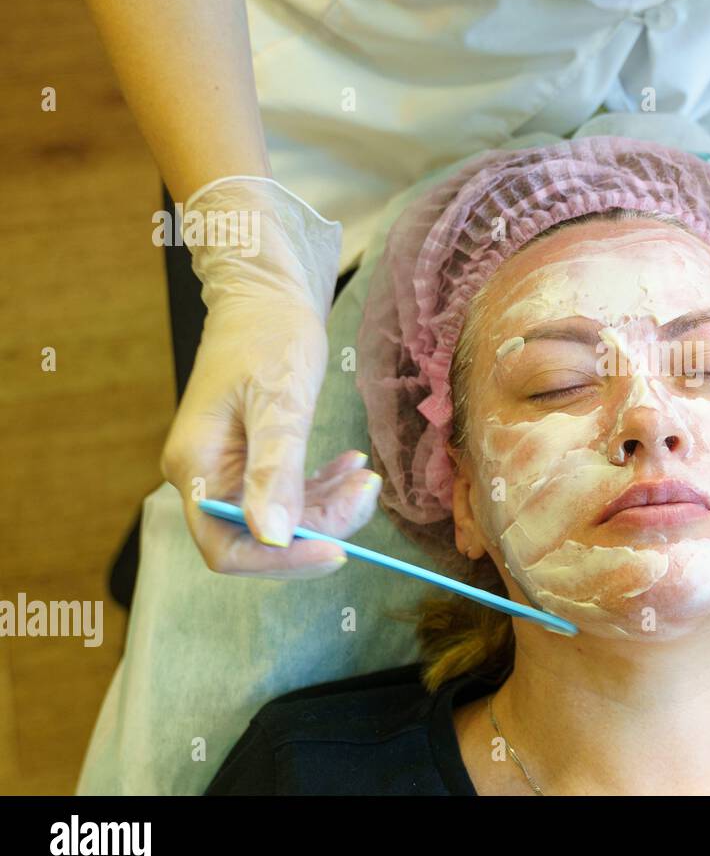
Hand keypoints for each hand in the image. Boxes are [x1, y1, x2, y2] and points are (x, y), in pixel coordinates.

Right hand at [159, 176, 377, 576]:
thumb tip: (272, 536)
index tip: (339, 551)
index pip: (227, 549)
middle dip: (318, 526)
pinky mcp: (254, 458)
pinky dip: (324, 488)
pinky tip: (351, 465)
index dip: (282, 561)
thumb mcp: (281, 401)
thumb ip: (276, 470)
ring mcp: (229, 468)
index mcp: (197, 467)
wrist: (268, 294)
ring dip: (328, 507)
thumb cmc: (270, 335)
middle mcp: (206, 475)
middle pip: (260, 538)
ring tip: (365, 475)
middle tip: (367, 491)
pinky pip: (290, 494)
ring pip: (282, 520)